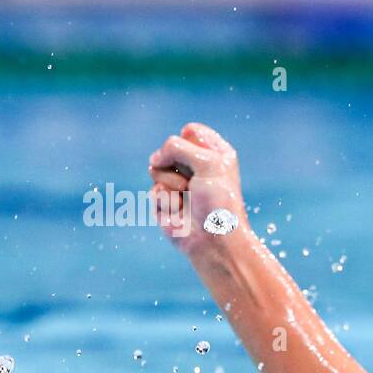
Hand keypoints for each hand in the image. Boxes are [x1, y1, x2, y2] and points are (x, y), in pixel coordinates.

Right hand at [148, 123, 247, 258]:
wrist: (213, 241)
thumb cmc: (219, 203)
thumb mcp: (208, 163)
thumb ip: (177, 147)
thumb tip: (154, 159)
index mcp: (215, 154)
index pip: (190, 131)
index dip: (190, 144)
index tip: (205, 162)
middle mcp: (197, 166)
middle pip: (168, 147)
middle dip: (178, 165)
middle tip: (196, 184)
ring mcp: (179, 182)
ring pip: (156, 167)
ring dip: (172, 184)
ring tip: (189, 199)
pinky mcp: (164, 200)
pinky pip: (154, 190)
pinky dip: (167, 201)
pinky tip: (181, 213)